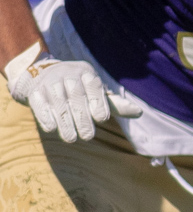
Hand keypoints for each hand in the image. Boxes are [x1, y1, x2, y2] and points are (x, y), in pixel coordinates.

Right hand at [4, 45, 141, 141]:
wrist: (40, 75)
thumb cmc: (77, 88)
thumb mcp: (96, 92)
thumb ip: (115, 104)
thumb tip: (139, 113)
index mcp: (86, 73)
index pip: (94, 85)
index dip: (98, 101)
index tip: (102, 118)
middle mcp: (68, 75)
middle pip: (77, 96)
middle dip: (82, 117)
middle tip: (88, 137)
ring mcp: (50, 82)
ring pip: (59, 102)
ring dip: (65, 122)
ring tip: (72, 139)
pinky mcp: (34, 92)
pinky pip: (40, 104)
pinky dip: (46, 116)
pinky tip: (52, 129)